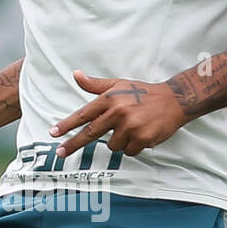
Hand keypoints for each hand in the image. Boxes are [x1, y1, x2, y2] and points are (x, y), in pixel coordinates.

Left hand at [49, 70, 186, 159]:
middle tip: (60, 153)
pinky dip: (133, 146)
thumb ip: (95, 85)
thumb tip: (76, 74)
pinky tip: (141, 134)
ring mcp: (130, 127)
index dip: (67, 124)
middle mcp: (118, 113)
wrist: (174, 100)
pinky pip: (128, 152)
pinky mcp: (142, 139)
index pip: (84, 114)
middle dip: (73, 144)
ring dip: (119, 141)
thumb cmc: (143, 93)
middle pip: (90, 134)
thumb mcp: (118, 84)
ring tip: (132, 128)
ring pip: (112, 146)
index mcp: (110, 99)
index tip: (53, 133)